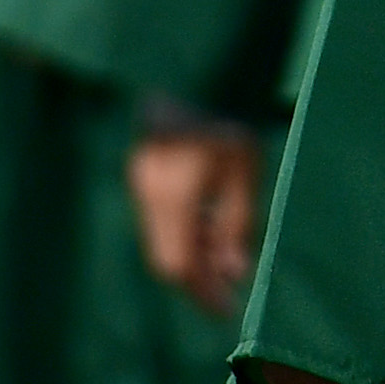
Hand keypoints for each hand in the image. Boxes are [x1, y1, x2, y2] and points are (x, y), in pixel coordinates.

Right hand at [127, 127, 262, 313]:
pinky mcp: (142, 174)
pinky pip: (159, 219)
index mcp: (173, 195)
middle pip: (165, 258)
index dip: (202, 293)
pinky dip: (183, 233)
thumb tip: (234, 273)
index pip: (179, 264)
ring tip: (226, 253)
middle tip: (228, 288)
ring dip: (191, 255)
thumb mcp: (244, 173)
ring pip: (160, 240)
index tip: (228, 310)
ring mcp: (140, 182)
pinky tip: (210, 225)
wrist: (194, 73)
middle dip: (197, 279)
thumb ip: (238, 225)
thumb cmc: (228, 120)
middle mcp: (149, 194)